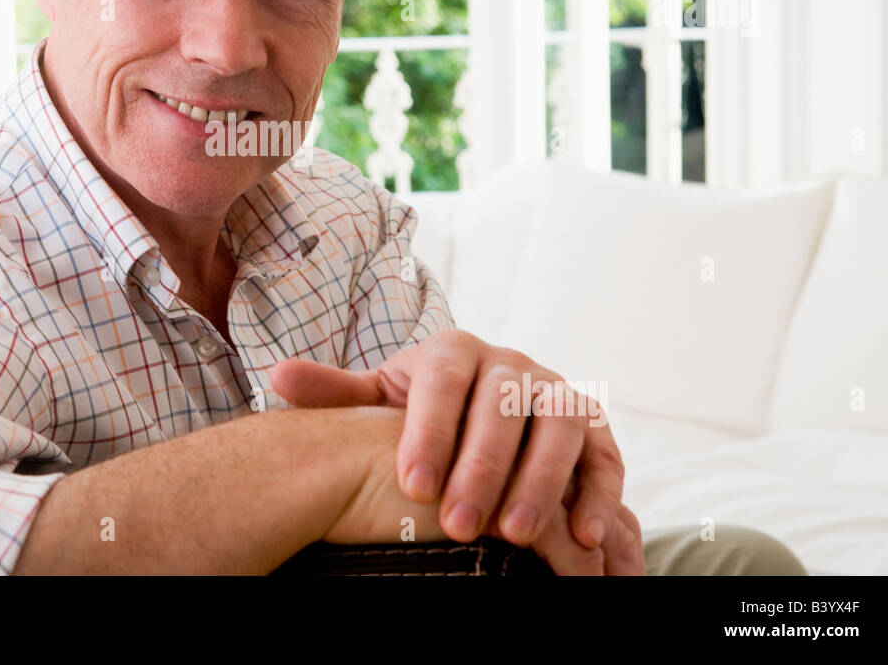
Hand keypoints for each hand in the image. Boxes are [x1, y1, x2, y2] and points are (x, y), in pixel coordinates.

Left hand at [270, 330, 625, 562]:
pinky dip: (600, 492)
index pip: (444, 380)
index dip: (430, 430)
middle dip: (481, 468)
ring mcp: (557, 390)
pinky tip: (584, 535)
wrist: (483, 409)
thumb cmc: (423, 413)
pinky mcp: (595, 426)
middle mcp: (511, 364)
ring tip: (515, 535)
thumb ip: (339, 394)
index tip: (412, 486)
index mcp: (454, 351)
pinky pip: (606, 455)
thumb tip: (280, 376)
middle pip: (502, 406)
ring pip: (559, 426)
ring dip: (542, 481)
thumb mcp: (381, 402)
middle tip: (458, 526)